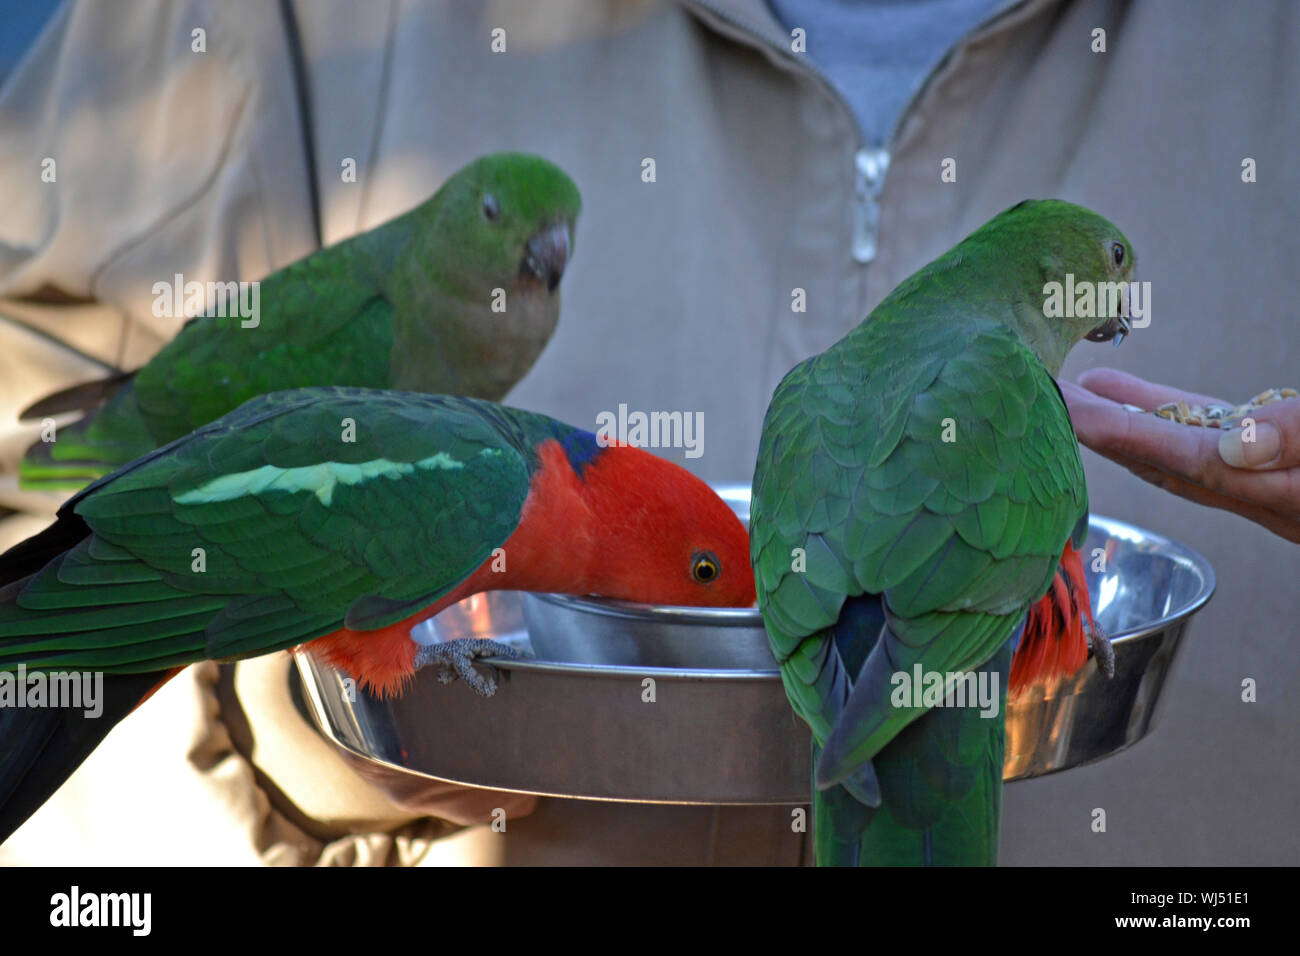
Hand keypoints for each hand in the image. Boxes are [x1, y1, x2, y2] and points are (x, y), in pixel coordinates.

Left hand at [1061, 368, 1299, 542]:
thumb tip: (1237, 445)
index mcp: (1283, 492)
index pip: (1185, 460)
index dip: (1123, 434)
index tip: (1070, 413)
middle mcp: (1265, 494)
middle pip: (1166, 461)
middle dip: (1105, 430)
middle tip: (1052, 396)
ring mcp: (1269, 481)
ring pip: (1184, 449)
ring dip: (1134, 419)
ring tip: (1088, 386)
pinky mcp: (1280, 464)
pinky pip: (1216, 438)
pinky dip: (1179, 417)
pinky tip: (1147, 398)